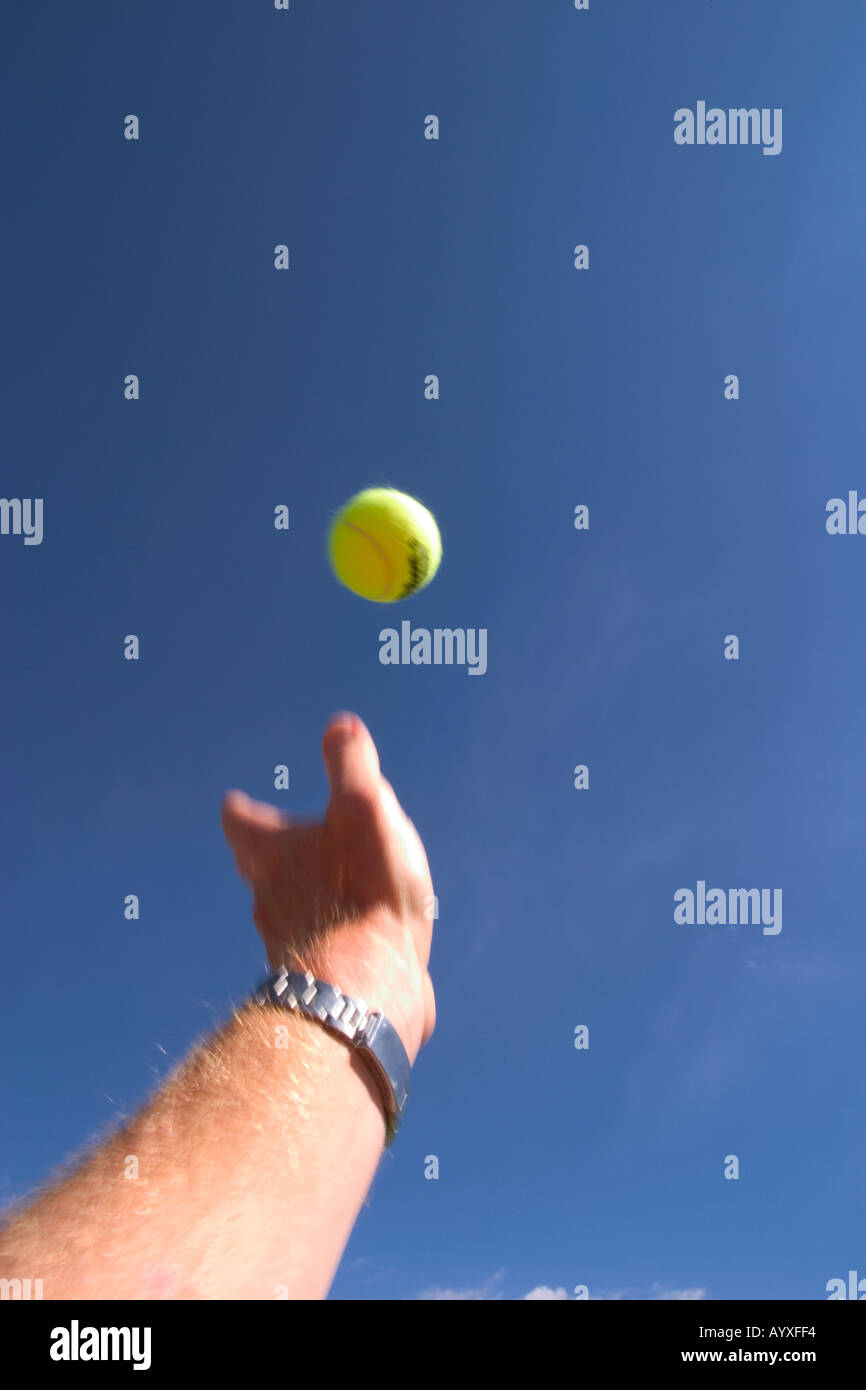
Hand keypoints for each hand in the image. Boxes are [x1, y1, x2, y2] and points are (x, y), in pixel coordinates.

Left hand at [221, 713, 435, 1062]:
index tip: (236, 803)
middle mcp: (268, 897)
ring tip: (321, 884)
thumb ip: (350, 765)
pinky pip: (317, 944)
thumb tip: (339, 725)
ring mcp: (289, 941)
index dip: (242, 810)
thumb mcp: (363, 809)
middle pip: (255, 867)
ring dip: (298, 894)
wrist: (366, 993)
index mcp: (271, 851)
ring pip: (282, 908)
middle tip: (275, 839)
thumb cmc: (362, 895)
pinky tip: (350, 935)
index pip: (242, 821)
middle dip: (265, 852)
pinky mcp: (317, 979)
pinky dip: (327, 932)